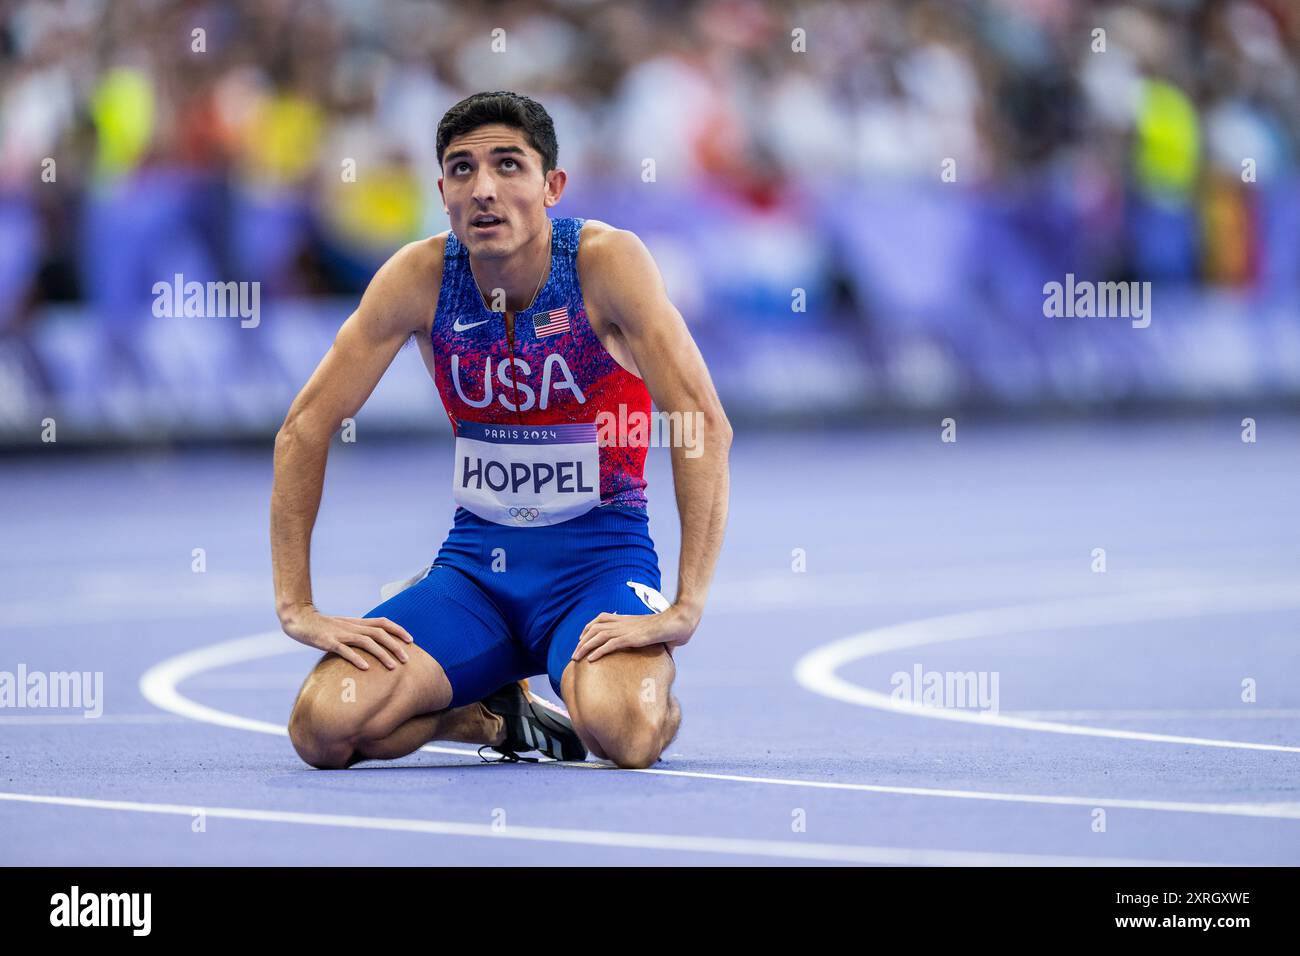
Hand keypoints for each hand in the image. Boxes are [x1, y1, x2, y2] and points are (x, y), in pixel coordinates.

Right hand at [280, 604, 413, 669]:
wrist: (299, 619)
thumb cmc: (322, 626)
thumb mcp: (343, 627)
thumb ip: (357, 632)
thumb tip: (371, 643)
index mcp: (357, 622)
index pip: (383, 622)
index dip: (398, 630)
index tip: (411, 640)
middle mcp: (352, 626)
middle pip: (379, 633)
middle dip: (395, 646)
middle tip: (407, 659)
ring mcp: (341, 634)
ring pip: (367, 642)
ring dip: (382, 654)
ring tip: (393, 667)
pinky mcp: (328, 642)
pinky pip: (345, 650)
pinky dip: (357, 658)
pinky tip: (366, 668)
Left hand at [571, 605, 696, 662]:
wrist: (679, 621)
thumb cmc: (672, 628)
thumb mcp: (657, 633)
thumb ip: (653, 641)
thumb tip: (663, 653)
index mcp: (628, 619)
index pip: (601, 619)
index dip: (589, 627)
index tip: (582, 638)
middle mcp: (624, 623)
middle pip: (595, 627)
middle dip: (582, 640)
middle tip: (574, 653)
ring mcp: (627, 630)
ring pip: (598, 636)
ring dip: (585, 647)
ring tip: (576, 658)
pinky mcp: (632, 638)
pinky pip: (609, 644)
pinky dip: (598, 651)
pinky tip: (590, 660)